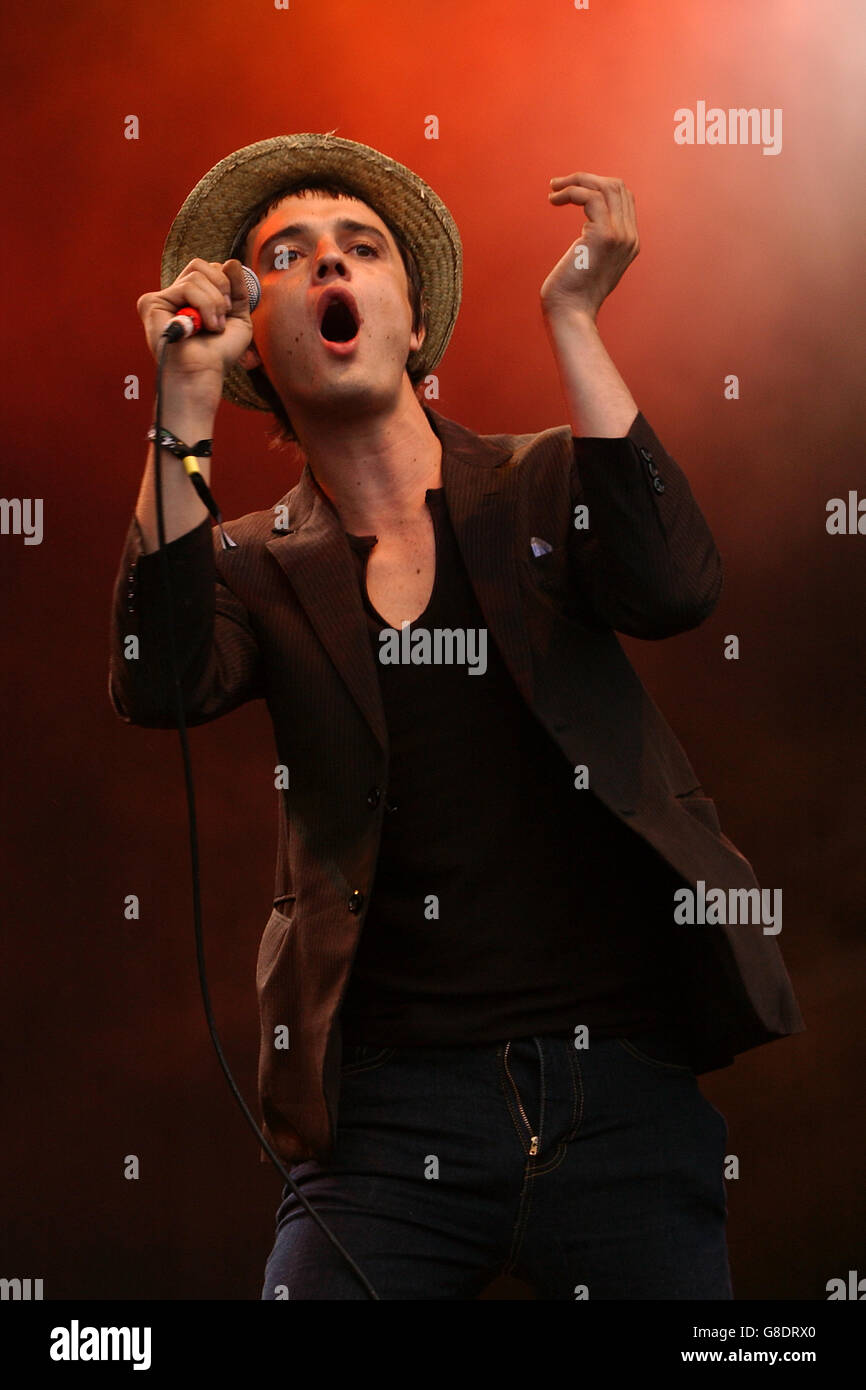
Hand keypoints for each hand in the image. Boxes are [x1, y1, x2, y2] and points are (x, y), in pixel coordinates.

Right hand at [137, 258, 253, 387]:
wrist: (204, 374)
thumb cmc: (218, 354)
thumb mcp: (238, 318)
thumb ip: (239, 290)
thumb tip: (231, 261)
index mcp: (192, 298)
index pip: (208, 268)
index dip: (226, 283)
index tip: (229, 310)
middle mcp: (175, 296)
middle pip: (200, 264)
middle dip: (221, 287)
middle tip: (223, 314)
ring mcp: (161, 299)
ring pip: (195, 276)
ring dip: (214, 302)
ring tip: (213, 326)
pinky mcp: (152, 303)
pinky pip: (186, 286)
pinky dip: (203, 305)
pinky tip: (202, 326)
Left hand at [541, 173, 638, 321]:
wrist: (571, 313)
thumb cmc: (572, 293)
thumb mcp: (591, 262)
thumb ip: (597, 243)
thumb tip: (589, 228)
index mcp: (630, 242)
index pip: (623, 197)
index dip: (596, 186)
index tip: (570, 191)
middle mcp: (630, 237)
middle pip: (617, 186)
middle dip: (585, 178)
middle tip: (557, 185)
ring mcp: (620, 235)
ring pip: (605, 186)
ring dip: (576, 181)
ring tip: (553, 190)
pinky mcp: (604, 236)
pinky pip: (590, 197)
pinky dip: (571, 192)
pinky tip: (554, 201)